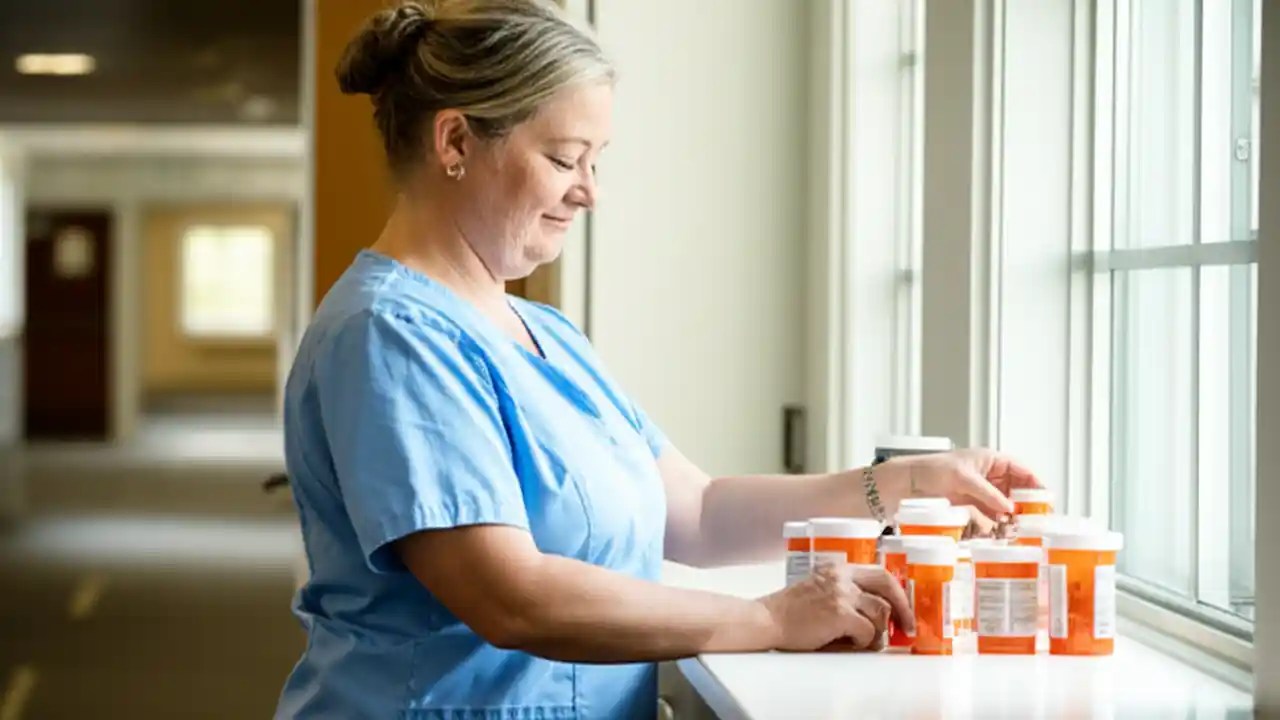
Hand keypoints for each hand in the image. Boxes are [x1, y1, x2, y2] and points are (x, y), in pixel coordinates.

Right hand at [758, 564, 912, 651]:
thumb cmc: (789, 613)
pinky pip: (868, 632)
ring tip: (863, 642)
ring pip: (880, 612)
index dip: (896, 592)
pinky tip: (849, 644)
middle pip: (887, 585)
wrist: (766, 621)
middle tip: (907, 627)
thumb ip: (844, 593)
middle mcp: (842, 577)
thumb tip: (877, 614)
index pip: (879, 573)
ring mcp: (841, 594)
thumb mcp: (819, 590)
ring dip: (877, 632)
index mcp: (837, 570)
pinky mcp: (840, 613)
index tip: (903, 609)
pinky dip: (863, 642)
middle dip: (903, 608)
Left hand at [878, 448, 1040, 520]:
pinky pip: (991, 516)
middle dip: (1026, 504)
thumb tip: (1009, 507)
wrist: (905, 484)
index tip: (1045, 499)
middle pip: (1016, 489)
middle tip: (1036, 520)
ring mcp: (980, 492)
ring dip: (1013, 516)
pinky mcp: (971, 507)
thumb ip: (987, 492)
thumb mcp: (962, 477)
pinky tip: (1004, 533)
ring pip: (1005, 504)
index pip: (1020, 469)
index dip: (1034, 483)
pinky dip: (998, 524)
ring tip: (1022, 530)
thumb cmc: (931, 470)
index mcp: (989, 459)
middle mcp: (987, 475)